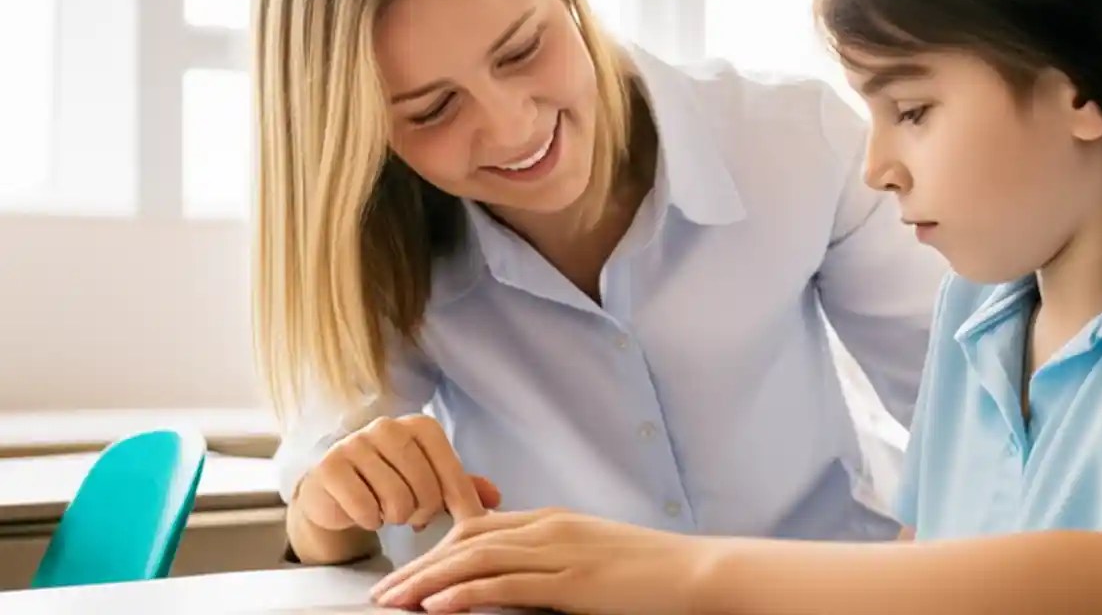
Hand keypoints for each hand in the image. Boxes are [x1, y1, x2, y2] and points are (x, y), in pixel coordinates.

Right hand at [295, 415, 500, 532]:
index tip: (468, 522)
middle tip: (416, 517)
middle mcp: (388, 427)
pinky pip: (364, 508)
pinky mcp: (329, 467)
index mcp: (420, 425)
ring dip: (397, 518)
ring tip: (390, 512)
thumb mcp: (431, 482)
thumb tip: (496, 497)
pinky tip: (367, 514)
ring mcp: (355, 444)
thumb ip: (463, 486)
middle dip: (425, 512)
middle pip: (425, 487)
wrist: (336, 490)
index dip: (461, 501)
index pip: (451, 468)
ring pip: (395, 500)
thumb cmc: (391, 482)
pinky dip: (370, 521)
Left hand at [369, 508, 714, 613]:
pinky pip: (507, 584)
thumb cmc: (648, 573)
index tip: (406, 577)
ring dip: (427, 581)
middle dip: (418, 568)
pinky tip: (437, 606)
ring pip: (475, 559)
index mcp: (552, 521)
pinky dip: (466, 593)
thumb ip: (551, 564)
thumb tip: (517, 585)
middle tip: (381, 595)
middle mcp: (548, 529)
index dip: (435, 551)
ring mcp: (559, 552)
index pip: (477, 528)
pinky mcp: (572, 582)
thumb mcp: (591, 558)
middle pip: (465, 541)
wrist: (695, 573)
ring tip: (393, 602)